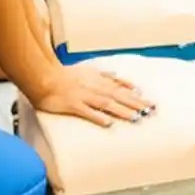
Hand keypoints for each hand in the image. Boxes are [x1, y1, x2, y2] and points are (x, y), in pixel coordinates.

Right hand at [35, 65, 154, 126]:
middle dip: (135, 104)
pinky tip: (108, 123)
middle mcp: (95, 88)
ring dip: (121, 110)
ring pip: (107, 104)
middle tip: (150, 111)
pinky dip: (98, 116)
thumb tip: (121, 78)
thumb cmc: (65, 75)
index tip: (150, 102)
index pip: (122, 89)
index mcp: (99, 81)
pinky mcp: (73, 105)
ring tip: (135, 118)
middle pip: (119, 96)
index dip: (137, 96)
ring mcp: (84, 96)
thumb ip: (106, 75)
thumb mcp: (89, 71)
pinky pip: (87, 111)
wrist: (44, 77)